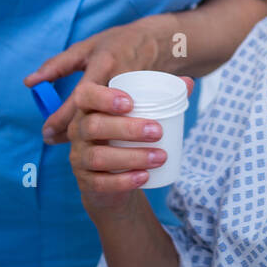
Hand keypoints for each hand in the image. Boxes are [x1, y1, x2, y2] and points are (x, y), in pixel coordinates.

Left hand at [26, 19, 167, 144]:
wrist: (163, 42)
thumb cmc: (120, 43)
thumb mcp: (87, 47)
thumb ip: (58, 65)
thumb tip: (30, 82)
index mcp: (104, 64)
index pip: (81, 96)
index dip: (62, 118)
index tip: (47, 134)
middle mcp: (120, 78)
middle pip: (96, 114)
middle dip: (74, 133)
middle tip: (57, 142)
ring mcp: (139, 91)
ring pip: (114, 122)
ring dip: (97, 139)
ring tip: (78, 149)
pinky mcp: (152, 100)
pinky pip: (131, 122)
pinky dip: (119, 138)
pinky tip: (107, 147)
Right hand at [67, 76, 194, 211]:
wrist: (117, 179)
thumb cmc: (128, 139)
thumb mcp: (141, 118)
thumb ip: (163, 99)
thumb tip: (188, 83)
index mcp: (89, 109)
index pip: (85, 95)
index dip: (104, 97)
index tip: (131, 103)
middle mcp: (78, 132)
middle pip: (93, 126)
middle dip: (127, 128)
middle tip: (157, 131)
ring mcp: (79, 158)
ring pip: (97, 157)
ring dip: (132, 156)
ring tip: (160, 157)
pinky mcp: (86, 183)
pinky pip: (100, 183)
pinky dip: (124, 181)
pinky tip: (144, 177)